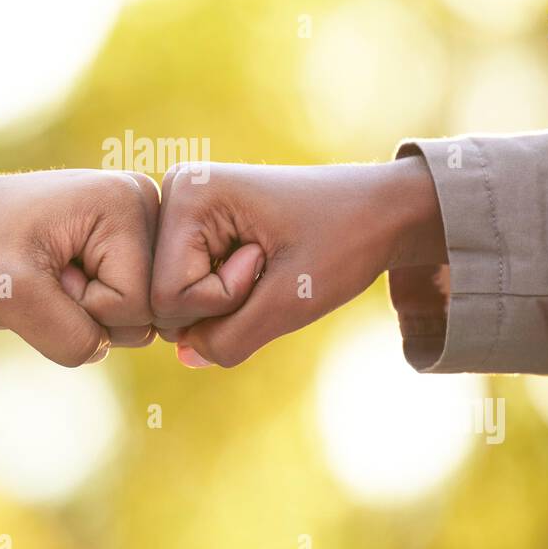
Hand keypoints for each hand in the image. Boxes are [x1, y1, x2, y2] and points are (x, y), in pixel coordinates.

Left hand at [0, 167, 159, 365]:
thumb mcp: (10, 296)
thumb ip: (69, 336)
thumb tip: (105, 348)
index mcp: (125, 203)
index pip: (136, 302)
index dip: (85, 308)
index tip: (45, 274)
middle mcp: (145, 204)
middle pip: (147, 309)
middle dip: (90, 312)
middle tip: (47, 275)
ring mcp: (141, 223)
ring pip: (139, 315)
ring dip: (88, 312)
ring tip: (52, 275)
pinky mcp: (129, 243)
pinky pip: (128, 308)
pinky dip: (91, 307)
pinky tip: (63, 276)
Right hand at [150, 156, 445, 367]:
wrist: (383, 210)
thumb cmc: (344, 242)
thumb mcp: (289, 304)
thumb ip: (227, 340)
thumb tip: (185, 356)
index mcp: (188, 192)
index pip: (167, 297)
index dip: (222, 301)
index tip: (268, 261)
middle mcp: (175, 192)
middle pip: (164, 299)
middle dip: (221, 303)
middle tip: (270, 263)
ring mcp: (184, 211)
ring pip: (179, 301)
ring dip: (228, 303)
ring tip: (268, 262)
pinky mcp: (197, 228)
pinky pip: (193, 290)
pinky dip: (230, 295)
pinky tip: (259, 264)